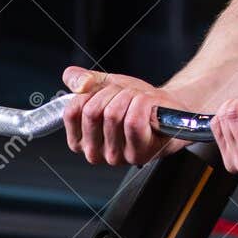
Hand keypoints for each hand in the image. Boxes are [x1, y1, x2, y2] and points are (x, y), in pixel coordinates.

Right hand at [61, 68, 193, 165]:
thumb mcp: (104, 85)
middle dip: (112, 92)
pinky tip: (148, 107)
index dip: (91, 93)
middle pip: (93, 112)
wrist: (165, 107)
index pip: (72, 112)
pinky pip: (133, 121)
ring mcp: (116, 157)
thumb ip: (82, 80)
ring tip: (138, 100)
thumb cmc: (134, 101)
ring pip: (113, 114)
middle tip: (126, 94)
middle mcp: (94, 153)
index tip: (106, 92)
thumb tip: (77, 83)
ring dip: (129, 96)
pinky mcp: (137, 153)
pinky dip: (143, 104)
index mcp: (80, 140)